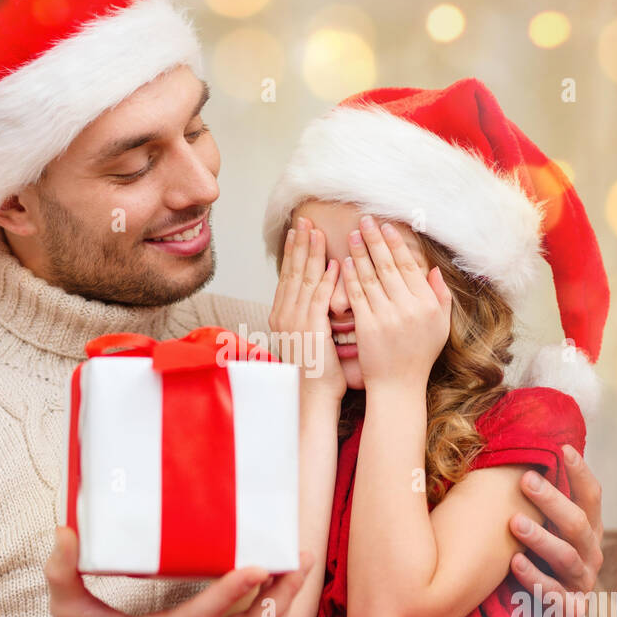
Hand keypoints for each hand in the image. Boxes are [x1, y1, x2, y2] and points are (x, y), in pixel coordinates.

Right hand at [45, 526, 316, 616]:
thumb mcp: (67, 611)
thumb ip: (63, 572)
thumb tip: (65, 532)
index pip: (203, 616)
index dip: (232, 591)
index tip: (259, 565)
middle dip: (278, 595)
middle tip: (298, 558)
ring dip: (282, 609)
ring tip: (298, 572)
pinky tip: (286, 602)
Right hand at [270, 215, 344, 401]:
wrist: (312, 395)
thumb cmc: (316, 371)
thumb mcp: (309, 337)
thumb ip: (311, 315)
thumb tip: (320, 299)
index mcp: (281, 316)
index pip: (287, 276)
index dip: (293, 253)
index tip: (299, 232)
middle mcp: (283, 315)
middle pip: (292, 271)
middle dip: (299, 244)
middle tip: (305, 221)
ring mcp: (295, 320)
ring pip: (303, 279)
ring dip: (311, 253)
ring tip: (316, 231)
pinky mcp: (310, 328)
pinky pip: (319, 297)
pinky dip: (326, 279)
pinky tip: (335, 263)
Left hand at [339, 214, 451, 390]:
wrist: (398, 385)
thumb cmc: (420, 355)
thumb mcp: (441, 326)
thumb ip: (441, 296)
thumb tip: (433, 269)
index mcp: (427, 304)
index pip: (409, 266)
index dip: (396, 244)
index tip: (386, 226)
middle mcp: (408, 308)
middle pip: (388, 266)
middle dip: (375, 239)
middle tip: (364, 220)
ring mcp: (387, 317)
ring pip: (370, 277)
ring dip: (360, 253)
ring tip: (352, 235)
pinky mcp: (367, 327)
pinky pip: (357, 296)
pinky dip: (350, 277)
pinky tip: (344, 263)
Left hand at [508, 446, 603, 616]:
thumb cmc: (540, 561)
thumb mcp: (545, 530)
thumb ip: (538, 504)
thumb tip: (513, 457)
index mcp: (588, 528)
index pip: (591, 496)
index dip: (580, 472)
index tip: (562, 447)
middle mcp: (590, 552)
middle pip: (577, 522)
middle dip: (553, 500)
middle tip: (527, 479)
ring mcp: (582, 581)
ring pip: (566, 556)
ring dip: (540, 537)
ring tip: (515, 522)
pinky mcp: (570, 610)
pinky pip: (553, 593)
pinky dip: (534, 577)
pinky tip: (514, 563)